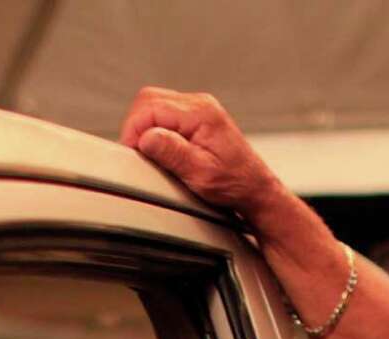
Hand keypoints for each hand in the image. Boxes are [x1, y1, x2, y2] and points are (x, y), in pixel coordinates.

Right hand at [119, 87, 288, 221]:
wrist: (254, 189)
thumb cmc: (235, 184)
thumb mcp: (201, 174)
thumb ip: (173, 153)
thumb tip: (146, 138)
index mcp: (200, 113)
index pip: (149, 107)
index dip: (133, 131)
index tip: (134, 154)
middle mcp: (199, 105)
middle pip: (148, 100)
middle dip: (136, 127)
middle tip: (139, 155)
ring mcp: (198, 109)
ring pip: (153, 105)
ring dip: (145, 129)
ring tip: (152, 154)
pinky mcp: (195, 118)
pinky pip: (164, 115)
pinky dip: (156, 130)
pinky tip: (163, 150)